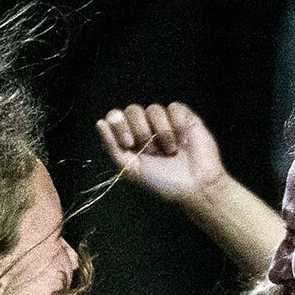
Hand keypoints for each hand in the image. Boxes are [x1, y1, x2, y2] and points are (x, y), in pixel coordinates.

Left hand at [97, 103, 229, 206]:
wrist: (195, 186)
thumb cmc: (163, 182)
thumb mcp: (131, 169)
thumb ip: (112, 147)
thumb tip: (99, 122)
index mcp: (131, 138)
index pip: (115, 117)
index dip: (119, 125)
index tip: (129, 142)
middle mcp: (146, 127)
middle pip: (133, 110)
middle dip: (141, 131)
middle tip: (153, 152)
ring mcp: (165, 121)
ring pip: (154, 109)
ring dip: (161, 133)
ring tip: (171, 151)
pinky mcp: (185, 117)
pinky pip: (174, 107)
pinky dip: (177, 125)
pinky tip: (183, 141)